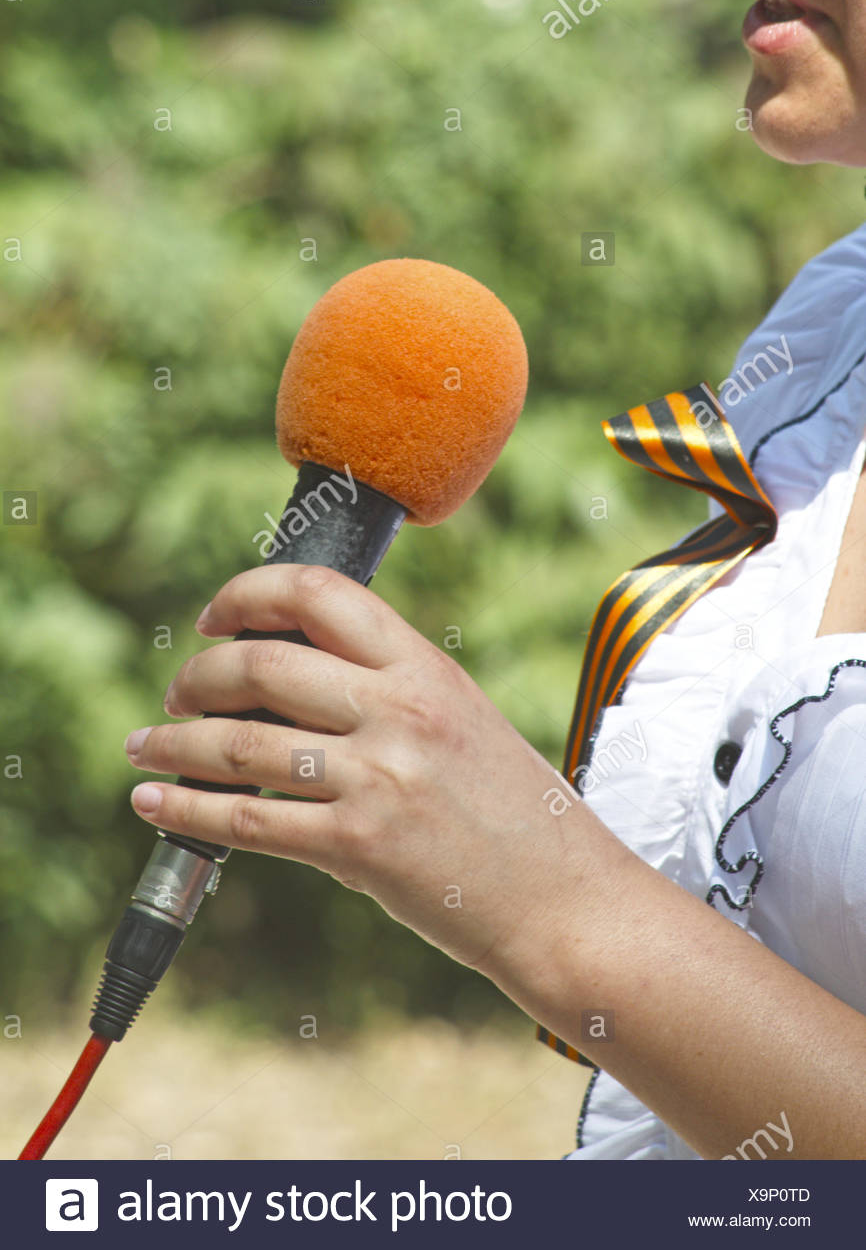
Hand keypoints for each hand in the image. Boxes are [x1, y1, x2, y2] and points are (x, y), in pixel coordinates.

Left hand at [124, 564, 586, 972]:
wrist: (565, 901)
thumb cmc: (518, 815)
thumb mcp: (463, 721)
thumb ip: (389, 692)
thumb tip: (291, 682)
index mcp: (427, 668)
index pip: (319, 593)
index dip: (247, 594)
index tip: (214, 618)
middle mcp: (400, 710)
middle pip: (262, 663)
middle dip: (198, 676)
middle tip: (176, 693)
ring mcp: (379, 777)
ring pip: (241, 742)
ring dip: (175, 743)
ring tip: (145, 747)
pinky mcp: (359, 847)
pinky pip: (249, 819)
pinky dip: (188, 810)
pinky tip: (157, 804)